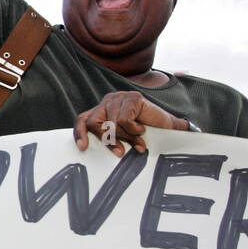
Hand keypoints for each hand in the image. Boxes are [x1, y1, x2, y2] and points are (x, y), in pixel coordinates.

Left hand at [73, 92, 188, 155]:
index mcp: (101, 111)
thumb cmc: (144, 134)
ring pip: (111, 124)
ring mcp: (119, 98)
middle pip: (93, 123)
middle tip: (120, 150)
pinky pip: (124, 120)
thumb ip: (108, 139)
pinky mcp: (132, 98)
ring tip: (137, 140)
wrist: (168, 129)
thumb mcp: (121, 138)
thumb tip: (95, 149)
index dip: (79, 133)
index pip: (82, 120)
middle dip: (107, 140)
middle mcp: (108, 102)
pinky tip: (141, 129)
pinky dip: (133, 130)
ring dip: (126, 137)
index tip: (83, 148)